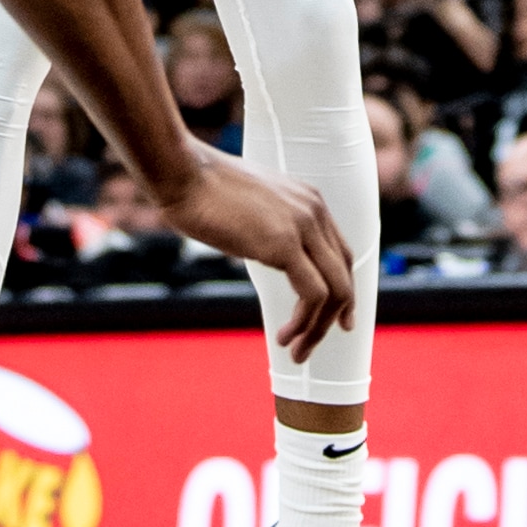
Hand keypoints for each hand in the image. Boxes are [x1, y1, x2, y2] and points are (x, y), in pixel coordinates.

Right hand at [154, 144, 358, 357]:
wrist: (183, 174)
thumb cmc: (202, 190)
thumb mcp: (249, 206)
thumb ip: (267, 225)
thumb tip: (264, 246)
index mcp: (309, 200)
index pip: (341, 254)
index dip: (343, 291)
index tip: (338, 320)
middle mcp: (314, 211)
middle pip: (344, 275)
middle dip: (333, 318)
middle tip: (309, 347)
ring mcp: (303, 225)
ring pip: (335, 290)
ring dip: (318, 329)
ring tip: (295, 351)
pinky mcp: (285, 243)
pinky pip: (314, 294)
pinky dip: (305, 322)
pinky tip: (284, 336)